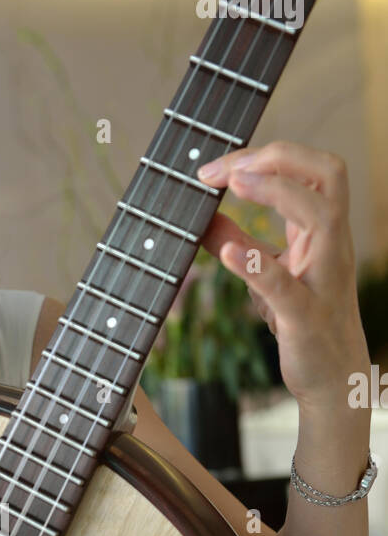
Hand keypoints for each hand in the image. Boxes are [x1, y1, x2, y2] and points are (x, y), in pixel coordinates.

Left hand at [196, 140, 369, 412]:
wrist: (331, 379)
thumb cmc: (303, 322)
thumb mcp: (267, 275)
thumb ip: (241, 243)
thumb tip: (204, 217)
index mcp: (322, 231)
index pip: (309, 168)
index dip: (264, 156)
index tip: (216, 167)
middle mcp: (330, 246)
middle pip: (328, 173)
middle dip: (278, 157)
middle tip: (228, 168)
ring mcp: (323, 279)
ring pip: (321, 215)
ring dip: (276, 191)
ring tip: (234, 184)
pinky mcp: (305, 318)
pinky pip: (285, 285)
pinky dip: (257, 265)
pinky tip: (227, 253)